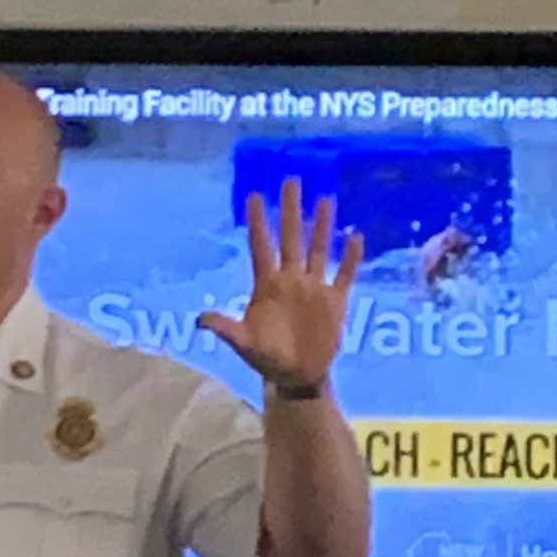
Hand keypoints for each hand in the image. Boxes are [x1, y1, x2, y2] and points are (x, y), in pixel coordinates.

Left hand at [201, 176, 362, 397]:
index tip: (255, 195)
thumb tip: (199, 320)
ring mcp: (314, 288)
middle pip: (291, 238)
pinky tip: (356, 236)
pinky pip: (344, 275)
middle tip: (291, 180)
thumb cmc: (267, 358)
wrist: (297, 376)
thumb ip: (226, 329)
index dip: (258, 222)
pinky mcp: (335, 301)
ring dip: (322, 226)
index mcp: (267, 285)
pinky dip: (351, 257)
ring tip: (326, 199)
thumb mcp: (244, 344)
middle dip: (290, 210)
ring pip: (319, 249)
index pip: (261, 246)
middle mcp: (291, 279)